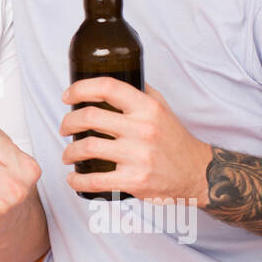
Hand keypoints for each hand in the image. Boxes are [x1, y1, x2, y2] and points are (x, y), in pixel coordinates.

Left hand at [59, 79, 212, 203]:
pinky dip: (77, 180)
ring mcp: (138, 156)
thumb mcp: (161, 107)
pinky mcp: (134, 181)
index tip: (67, 96)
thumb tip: (108, 80)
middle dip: (68, 123)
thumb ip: (138, 92)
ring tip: (68, 154)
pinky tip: (74, 178)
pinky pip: (95, 180)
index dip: (80, 89)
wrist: (197, 173)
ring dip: (69, 152)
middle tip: (65, 128)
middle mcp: (142, 129)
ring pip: (87, 148)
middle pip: (89, 118)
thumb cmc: (174, 139)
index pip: (107, 87)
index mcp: (147, 107)